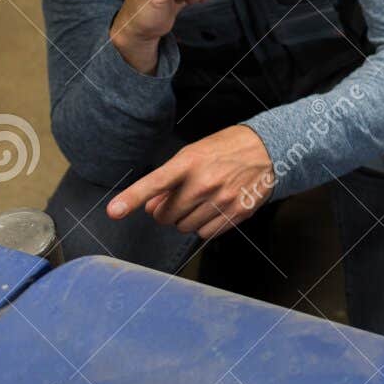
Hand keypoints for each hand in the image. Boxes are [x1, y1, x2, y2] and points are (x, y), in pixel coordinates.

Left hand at [107, 124, 275, 237]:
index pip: (155, 183)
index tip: (113, 211)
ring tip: (201, 202)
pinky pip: (206, 233)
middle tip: (178, 200)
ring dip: (186, 220)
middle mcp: (204, 182)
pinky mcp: (236, 213)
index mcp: (190, 162)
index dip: (132, 198)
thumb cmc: (227, 149)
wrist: (269, 149)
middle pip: (167, 216)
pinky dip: (204, 226)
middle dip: (167, 211)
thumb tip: (151, 206)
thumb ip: (170, 180)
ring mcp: (221, 200)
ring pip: (185, 227)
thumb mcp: (195, 153)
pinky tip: (214, 210)